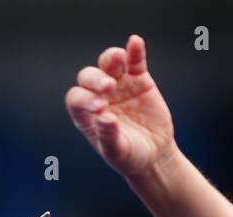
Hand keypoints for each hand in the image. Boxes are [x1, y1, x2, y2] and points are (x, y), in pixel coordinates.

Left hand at [65, 34, 176, 178]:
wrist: (155, 155)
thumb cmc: (130, 157)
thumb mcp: (118, 153)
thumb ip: (108, 136)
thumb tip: (104, 118)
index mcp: (86, 114)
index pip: (77, 98)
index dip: (85, 98)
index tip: (100, 107)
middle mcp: (99, 95)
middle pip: (89, 77)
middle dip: (96, 79)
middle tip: (109, 87)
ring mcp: (119, 85)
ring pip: (109, 64)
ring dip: (112, 58)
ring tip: (119, 59)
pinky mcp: (139, 79)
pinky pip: (135, 61)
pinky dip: (135, 51)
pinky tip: (136, 42)